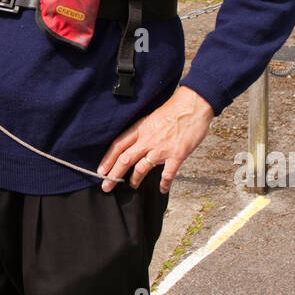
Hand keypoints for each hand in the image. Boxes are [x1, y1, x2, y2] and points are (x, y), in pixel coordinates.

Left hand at [96, 86, 214, 193]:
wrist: (193, 105)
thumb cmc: (175, 109)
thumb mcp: (152, 117)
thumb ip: (143, 131)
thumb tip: (136, 143)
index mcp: (140, 129)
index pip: (118, 145)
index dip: (108, 159)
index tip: (101, 170)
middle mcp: (148, 139)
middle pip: (125, 159)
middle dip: (113, 175)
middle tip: (106, 186)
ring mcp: (161, 148)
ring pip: (141, 168)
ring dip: (135, 179)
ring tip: (132, 185)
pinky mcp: (176, 155)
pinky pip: (167, 174)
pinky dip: (164, 184)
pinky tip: (162, 189)